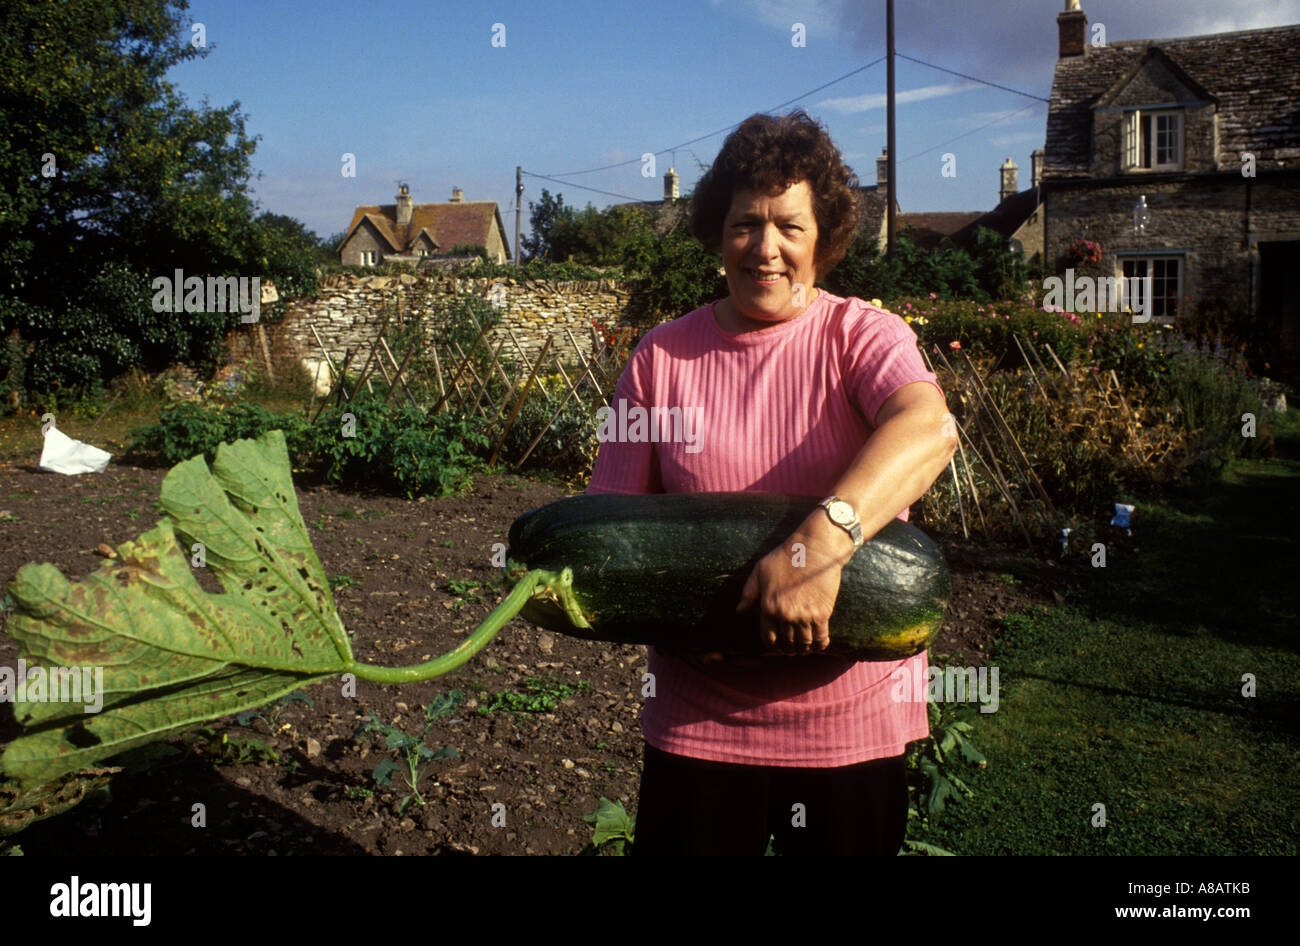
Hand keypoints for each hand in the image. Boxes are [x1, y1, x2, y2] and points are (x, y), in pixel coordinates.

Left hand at [736, 532, 844, 655]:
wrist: (815, 549)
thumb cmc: (785, 557)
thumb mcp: (760, 570)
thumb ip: (748, 592)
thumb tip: (739, 610)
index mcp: (768, 606)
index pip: (768, 637)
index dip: (772, 645)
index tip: (776, 645)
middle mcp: (785, 615)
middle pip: (786, 643)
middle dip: (787, 649)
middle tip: (790, 648)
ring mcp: (804, 616)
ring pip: (803, 644)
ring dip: (803, 649)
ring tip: (803, 648)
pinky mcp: (822, 614)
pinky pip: (820, 638)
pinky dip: (819, 645)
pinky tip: (818, 645)